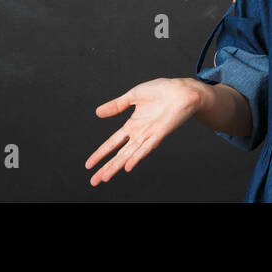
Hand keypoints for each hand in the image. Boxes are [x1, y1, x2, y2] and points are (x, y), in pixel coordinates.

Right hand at [86, 77, 202, 185]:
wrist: (183, 89)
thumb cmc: (162, 91)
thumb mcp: (134, 96)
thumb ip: (117, 105)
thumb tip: (97, 112)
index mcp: (132, 125)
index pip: (112, 143)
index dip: (100, 154)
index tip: (88, 165)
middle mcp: (139, 134)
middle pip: (119, 154)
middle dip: (106, 168)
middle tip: (93, 182)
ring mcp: (150, 135)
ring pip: (130, 154)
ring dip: (117, 166)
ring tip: (105, 177)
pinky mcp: (160, 133)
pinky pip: (147, 147)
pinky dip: (137, 157)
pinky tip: (128, 166)